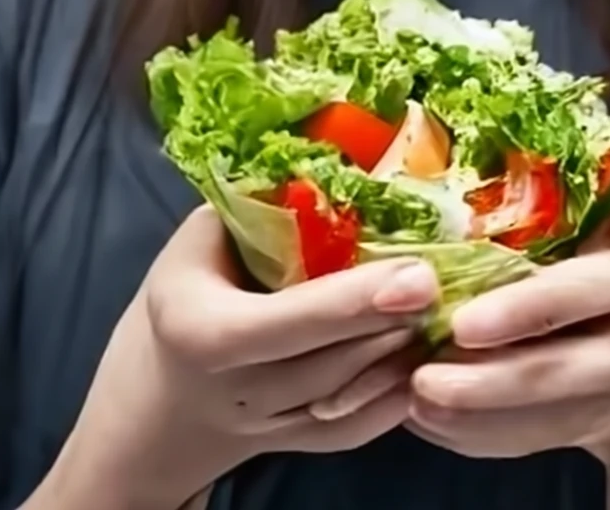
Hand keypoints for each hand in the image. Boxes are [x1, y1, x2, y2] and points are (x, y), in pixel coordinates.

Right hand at [38, 205, 437, 509]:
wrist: (163, 400)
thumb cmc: (183, 297)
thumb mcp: (199, 241)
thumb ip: (257, 208)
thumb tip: (333, 161)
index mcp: (202, 333)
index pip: (287, 321)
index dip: (355, 301)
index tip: (417, 276)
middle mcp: (239, 392)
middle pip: (334, 361)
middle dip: (395, 321)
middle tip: (443, 279)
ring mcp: (273, 429)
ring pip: (356, 395)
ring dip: (405, 351)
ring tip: (446, 306)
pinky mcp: (305, 447)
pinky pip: (364, 424)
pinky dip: (401, 389)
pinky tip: (428, 349)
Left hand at [406, 207, 609, 462]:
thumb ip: (568, 197)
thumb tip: (487, 142)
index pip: (587, 291)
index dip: (525, 308)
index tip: (462, 322)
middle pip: (565, 370)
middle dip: (489, 381)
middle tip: (420, 379)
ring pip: (544, 419)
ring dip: (473, 416)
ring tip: (411, 400)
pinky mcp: (598, 433)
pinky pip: (533, 443)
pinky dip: (479, 437)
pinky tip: (432, 422)